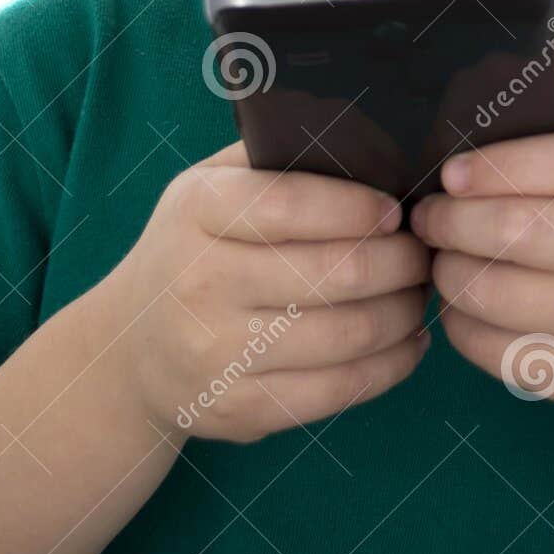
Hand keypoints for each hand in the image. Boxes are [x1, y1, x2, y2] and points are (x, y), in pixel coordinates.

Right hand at [94, 138, 433, 443]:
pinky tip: (407, 344)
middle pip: (335, 274)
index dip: (358, 208)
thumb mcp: (210, 187)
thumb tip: (372, 143)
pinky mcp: (239, 410)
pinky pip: (337, 392)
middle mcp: (199, 282)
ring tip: (420, 295)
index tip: (397, 212)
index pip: (291, 203)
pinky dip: (390, 366)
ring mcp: (216, 354)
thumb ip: (276, 161)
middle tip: (423, 254)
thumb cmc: (194, 248)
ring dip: (404, 314)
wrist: (130, 348)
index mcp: (197, 211)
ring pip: (347, 335)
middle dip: (400, 263)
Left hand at [410, 73, 553, 425]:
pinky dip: (463, 327)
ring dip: (448, 274)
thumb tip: (510, 56)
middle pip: (519, 232)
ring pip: (497, 294)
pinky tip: (463, 307)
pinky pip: (499, 352)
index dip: (499, 167)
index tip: (451, 173)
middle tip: (426, 216)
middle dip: (452, 222)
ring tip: (439, 258)